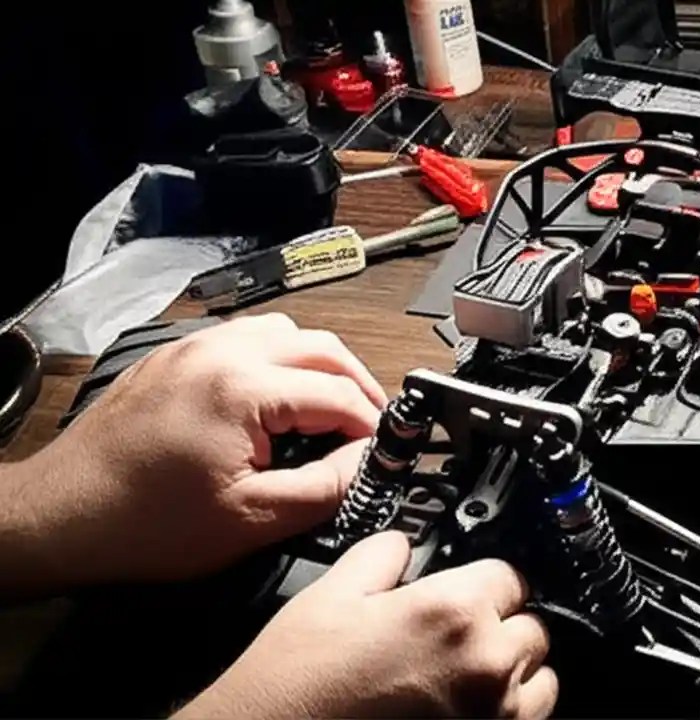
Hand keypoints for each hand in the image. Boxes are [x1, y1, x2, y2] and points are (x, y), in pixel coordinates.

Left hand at [3, 314, 387, 590]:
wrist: (63, 516)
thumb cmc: (142, 522)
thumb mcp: (252, 519)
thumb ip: (324, 488)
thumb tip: (367, 464)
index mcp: (244, 387)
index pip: (340, 392)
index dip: (373, 426)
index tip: (384, 453)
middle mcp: (221, 352)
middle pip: (323, 345)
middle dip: (358, 384)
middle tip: (372, 426)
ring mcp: (194, 348)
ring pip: (285, 332)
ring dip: (319, 365)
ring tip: (330, 410)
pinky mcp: (174, 357)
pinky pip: (245, 338)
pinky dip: (279, 361)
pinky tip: (278, 401)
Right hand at [179, 532, 557, 718]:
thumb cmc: (295, 685)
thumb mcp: (329, 596)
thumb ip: (381, 557)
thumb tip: (402, 545)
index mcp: (452, 612)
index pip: (510, 576)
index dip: (483, 582)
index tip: (466, 591)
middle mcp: (485, 664)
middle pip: (531, 627)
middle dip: (500, 626)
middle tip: (455, 638)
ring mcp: (493, 715)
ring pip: (539, 679)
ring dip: (513, 672)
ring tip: (464, 676)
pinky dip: (510, 711)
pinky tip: (462, 705)